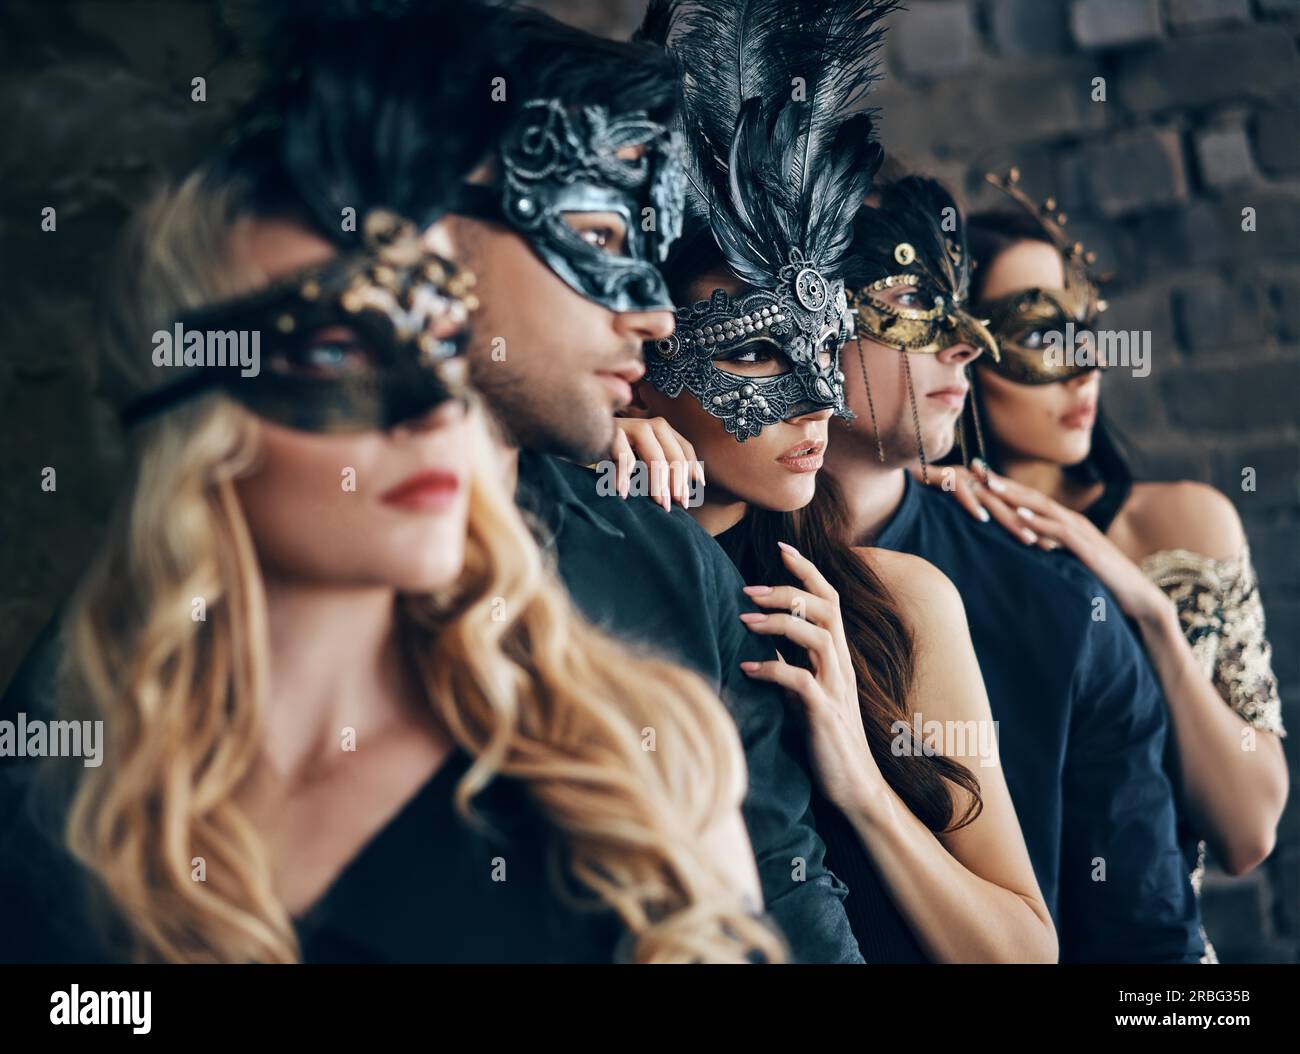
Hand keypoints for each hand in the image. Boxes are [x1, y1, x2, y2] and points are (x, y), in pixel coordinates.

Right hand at [610, 416, 704, 510]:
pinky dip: (626, 478)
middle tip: (674, 506)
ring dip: (659, 484)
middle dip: (676, 484)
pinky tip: (624, 493)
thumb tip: (681, 495)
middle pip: (673, 456)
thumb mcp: (639, 461)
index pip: (685, 449)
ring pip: (655, 458)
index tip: (694, 492)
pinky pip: (625, 458)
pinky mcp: (612, 432)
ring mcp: (631, 426)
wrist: (577, 437)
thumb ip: (658, 470)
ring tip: (660, 504)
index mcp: (661, 429)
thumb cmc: (611, 454)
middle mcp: (650, 424)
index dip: (692, 471)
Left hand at [739, 541, 884, 808]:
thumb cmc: (825, 738)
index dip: (807, 570)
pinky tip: (747, 669)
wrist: (854, 788)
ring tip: (744, 620)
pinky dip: (771, 670)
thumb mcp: (805, 692)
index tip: (780, 547)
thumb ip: (791, 663)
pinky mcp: (825, 713)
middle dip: (787, 590)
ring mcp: (836, 687)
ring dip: (777, 623)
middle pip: (824, 608)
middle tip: (748, 588)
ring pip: (816, 636)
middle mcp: (841, 664)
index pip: (827, 600)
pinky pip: (800, 681)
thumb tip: (760, 639)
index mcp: (837, 655)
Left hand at [922, 462, 1170, 623]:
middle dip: (1004, 483)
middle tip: (976, 470)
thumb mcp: (1067, 563)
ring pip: (1042, 508)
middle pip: (1032, 497)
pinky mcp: (1087, 548)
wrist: (1138, 597)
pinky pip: (1059, 531)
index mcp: (1064, 524)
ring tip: (990, 486)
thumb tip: (1024, 549)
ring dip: (1015, 496)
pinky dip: (1038, 522)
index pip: (1030, 501)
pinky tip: (1019, 516)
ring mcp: (1080, 532)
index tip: (978, 477)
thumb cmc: (1100, 581)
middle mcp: (1071, 521)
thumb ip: (1049, 551)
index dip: (1005, 488)